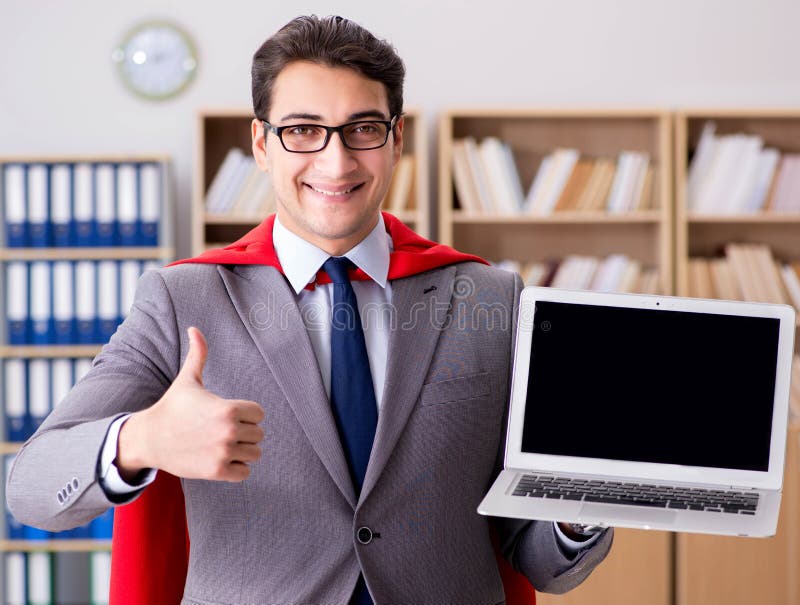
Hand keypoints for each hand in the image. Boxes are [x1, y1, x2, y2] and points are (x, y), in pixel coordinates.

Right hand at [117, 327, 264, 481]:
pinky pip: (245, 473)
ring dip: (243, 451)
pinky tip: (221, 458)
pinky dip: (237, 468)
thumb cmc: (172, 407)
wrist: (149, 438)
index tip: (228, 414)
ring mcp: (224, 453)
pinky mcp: (217, 472)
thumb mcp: (187, 380)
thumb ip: (198, 354)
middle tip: (222, 430)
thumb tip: (194, 328)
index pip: (260, 413)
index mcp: (229, 408)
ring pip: (255, 454)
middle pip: (259, 434)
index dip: (246, 413)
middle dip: (245, 432)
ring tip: (222, 444)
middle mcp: (229, 431)